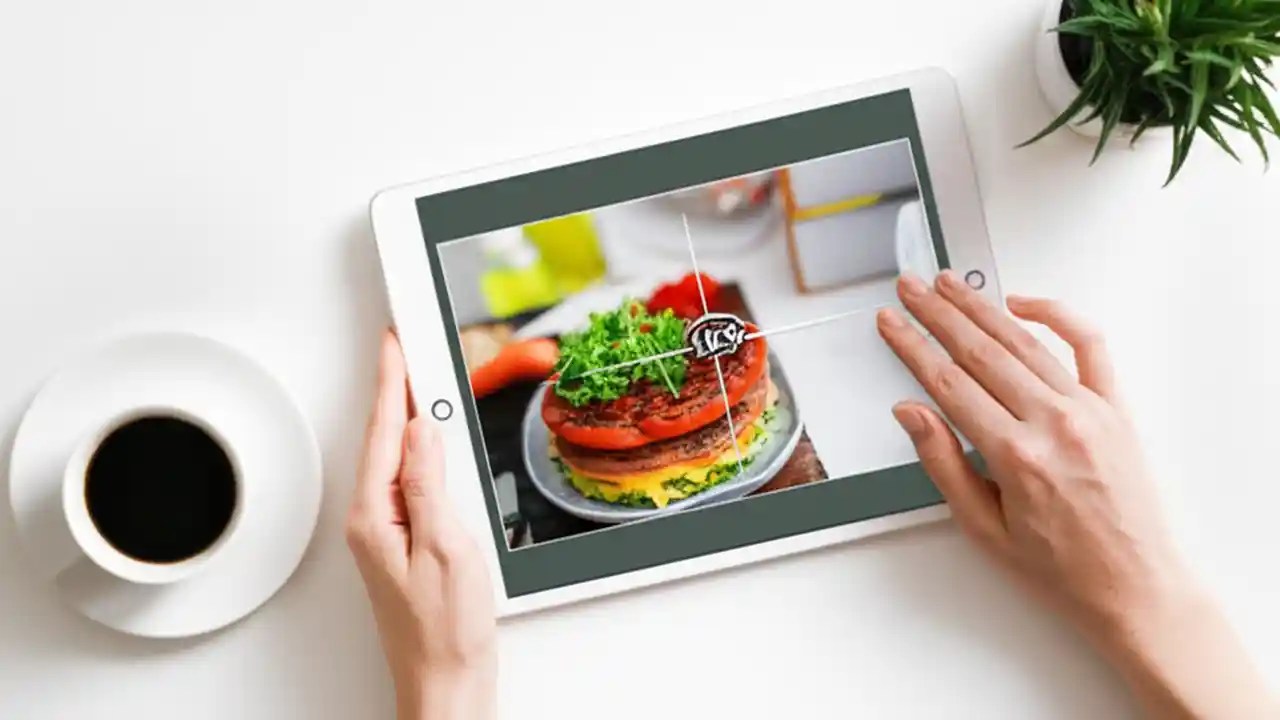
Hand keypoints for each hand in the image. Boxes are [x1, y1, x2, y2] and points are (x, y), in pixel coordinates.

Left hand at [346, 331, 497, 719]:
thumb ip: (430, 484)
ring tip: (414, 378)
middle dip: (393, 388)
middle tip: (402, 344)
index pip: (385, 432)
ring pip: (394, 458)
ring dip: (404, 416)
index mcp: (376, 516)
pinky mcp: (401, 543)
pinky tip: (426, 441)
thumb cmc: (446, 631)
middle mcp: (372, 522)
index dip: (391, 381)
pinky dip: (416, 452)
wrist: (446, 683)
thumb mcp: (447, 548)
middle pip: (383, 439)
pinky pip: (405, 482)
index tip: (395, 341)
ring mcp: (385, 532)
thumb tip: (423, 431)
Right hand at [877, 271, 1274, 718]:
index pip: (948, 383)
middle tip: (912, 288)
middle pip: (980, 351)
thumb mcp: (983, 528)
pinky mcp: (1116, 407)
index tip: (892, 323)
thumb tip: (912, 413)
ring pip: (1024, 341)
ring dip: (981, 307)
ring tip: (951, 285)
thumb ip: (944, 463)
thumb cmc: (1062, 569)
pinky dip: (1057, 315)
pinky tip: (1024, 303)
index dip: (912, 347)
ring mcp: (1089, 409)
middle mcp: (1053, 423)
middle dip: (938, 314)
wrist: (1135, 587)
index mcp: (1015, 455)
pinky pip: (1089, 345)